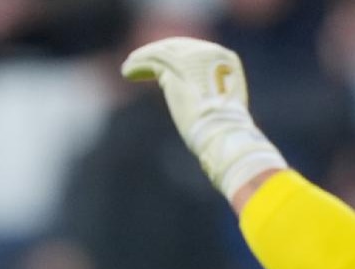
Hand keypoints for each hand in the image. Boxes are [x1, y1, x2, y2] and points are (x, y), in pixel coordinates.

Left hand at [121, 36, 285, 201]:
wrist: (223, 133)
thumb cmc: (227, 134)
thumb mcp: (221, 114)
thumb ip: (210, 104)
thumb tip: (202, 118)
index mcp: (227, 61)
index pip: (199, 52)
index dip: (180, 55)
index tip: (166, 64)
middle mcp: (211, 53)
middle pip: (179, 47)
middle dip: (161, 52)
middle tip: (145, 60)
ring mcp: (192, 58)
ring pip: (162, 52)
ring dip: (144, 58)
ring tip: (130, 67)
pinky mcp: (174, 67)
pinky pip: (151, 60)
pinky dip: (137, 65)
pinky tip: (127, 73)